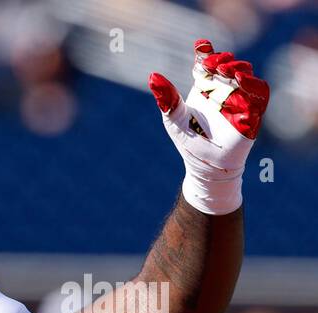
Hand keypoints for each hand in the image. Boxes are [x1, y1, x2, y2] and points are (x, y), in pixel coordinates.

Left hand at [150, 39, 269, 214]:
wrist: (204, 166)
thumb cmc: (189, 140)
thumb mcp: (173, 118)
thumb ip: (166, 97)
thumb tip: (152, 76)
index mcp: (206, 87)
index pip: (209, 63)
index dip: (207, 53)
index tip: (200, 45)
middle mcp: (225, 90)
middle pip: (230, 66)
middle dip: (223, 61)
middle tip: (213, 63)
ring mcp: (241, 100)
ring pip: (247, 77)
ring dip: (239, 69)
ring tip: (226, 70)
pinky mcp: (253, 113)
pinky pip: (259, 95)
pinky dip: (253, 86)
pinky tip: (241, 82)